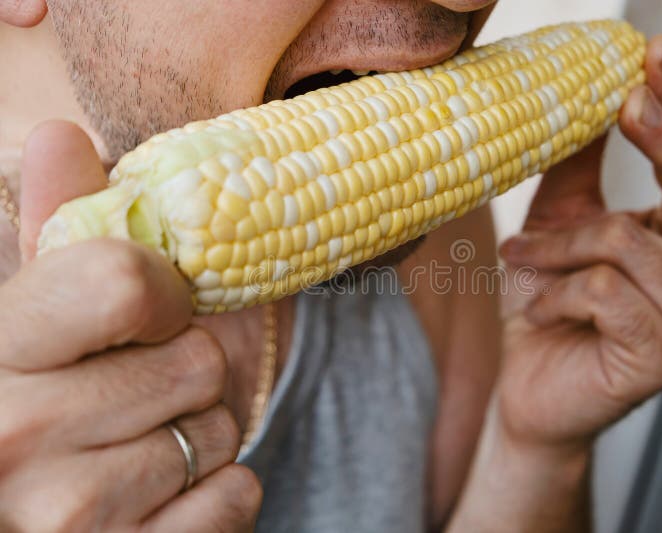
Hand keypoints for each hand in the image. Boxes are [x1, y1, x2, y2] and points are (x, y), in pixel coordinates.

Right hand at [0, 122, 261, 531]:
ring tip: (146, 446)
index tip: (153, 310)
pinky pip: (234, 496)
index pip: (121, 283)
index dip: (163, 291)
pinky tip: (165, 499)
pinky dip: (220, 492)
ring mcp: (61, 517)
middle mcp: (6, 437)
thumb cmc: (69, 396)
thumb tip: (57, 134)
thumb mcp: (51, 313)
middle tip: (142, 394)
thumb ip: (63, 231)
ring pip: (218, 429)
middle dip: (189, 372)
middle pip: (195, 360)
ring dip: (203, 432)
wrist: (58, 517)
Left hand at [496, 35, 661, 449]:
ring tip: (523, 260)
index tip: (651, 51)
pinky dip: (554, 291)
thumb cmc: (548, 303)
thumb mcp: (559, 222)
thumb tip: (582, 92)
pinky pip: (605, 290)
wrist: (527, 385)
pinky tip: (539, 309)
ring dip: (557, 246)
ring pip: (628, 238)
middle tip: (621, 105)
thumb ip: (578, 166)